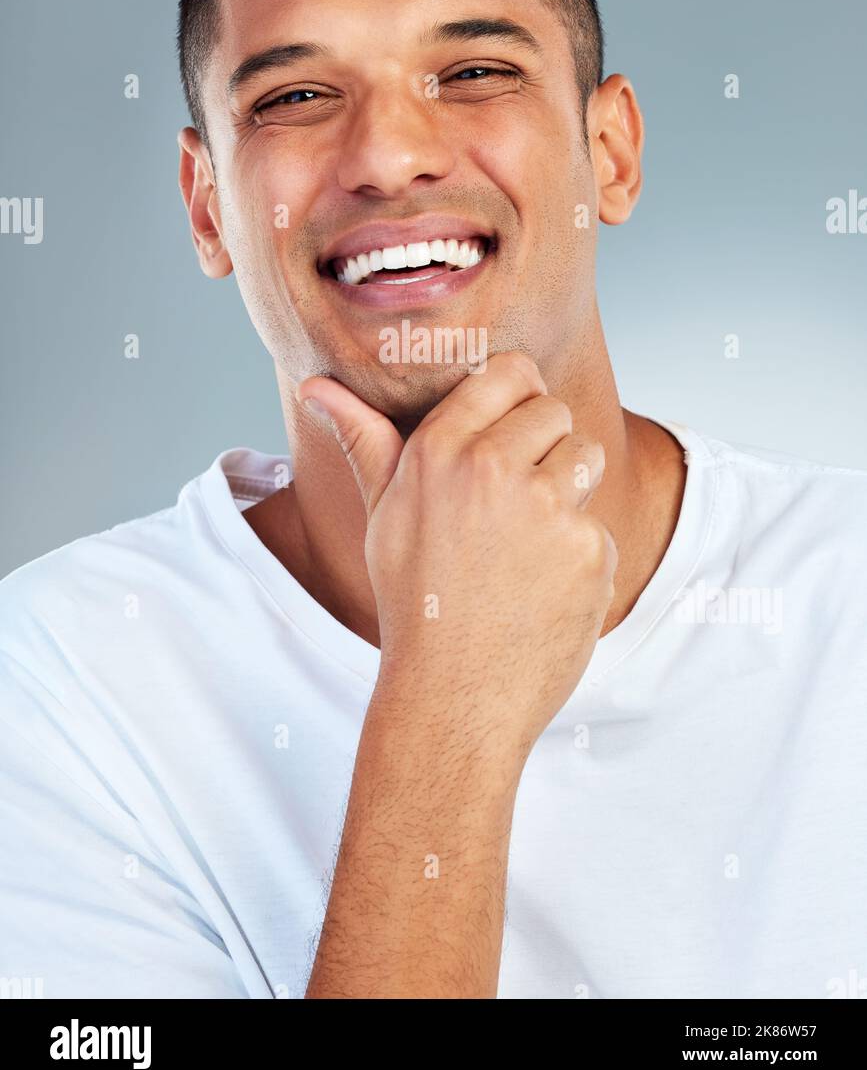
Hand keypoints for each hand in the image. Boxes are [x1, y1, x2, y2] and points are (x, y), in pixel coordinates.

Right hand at [297, 351, 616, 759]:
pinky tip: (542, 588)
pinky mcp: (588, 548)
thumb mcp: (383, 514)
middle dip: (544, 446)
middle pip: (554, 410)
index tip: (513, 428)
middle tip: (513, 504)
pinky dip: (579, 554)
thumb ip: (364, 439)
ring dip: (569, 489)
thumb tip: (317, 386)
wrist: (452, 698)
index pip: (511, 371)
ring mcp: (546, 507)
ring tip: (526, 543)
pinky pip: (598, 523)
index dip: (518, 396)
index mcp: (439, 451)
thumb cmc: (414, 603)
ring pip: (586, 456)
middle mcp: (493, 468)